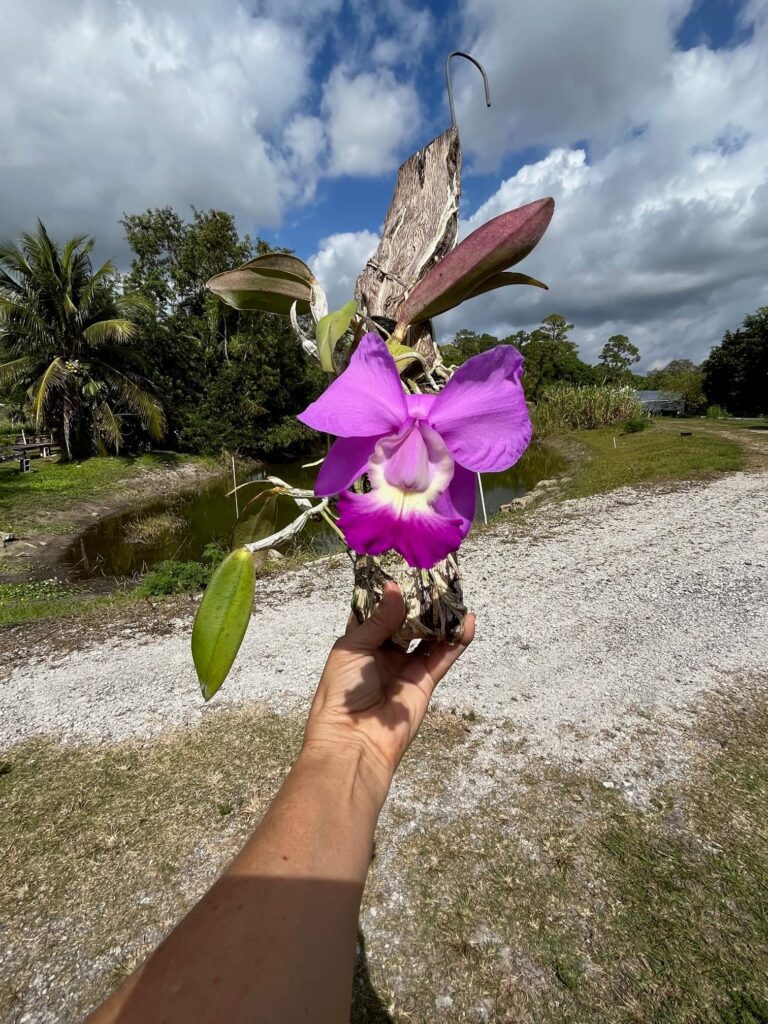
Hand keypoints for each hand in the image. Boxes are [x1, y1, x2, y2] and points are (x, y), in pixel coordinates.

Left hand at [303, 584, 474, 783]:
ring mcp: (405, 666)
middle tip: (435, 575)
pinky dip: (457, 639)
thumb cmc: (342, 694)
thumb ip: (378, 620)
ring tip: (455, 592)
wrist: (355, 742)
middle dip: (419, 600)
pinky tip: (467, 620)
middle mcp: (384, 651)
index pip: (376, 610)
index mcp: (359, 642)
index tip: (404, 566)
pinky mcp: (424, 681)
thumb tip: (396, 588)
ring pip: (428, 636)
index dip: (389, 591)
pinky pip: (443, 656)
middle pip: (407, 620)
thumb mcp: (353, 649)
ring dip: (440, 617)